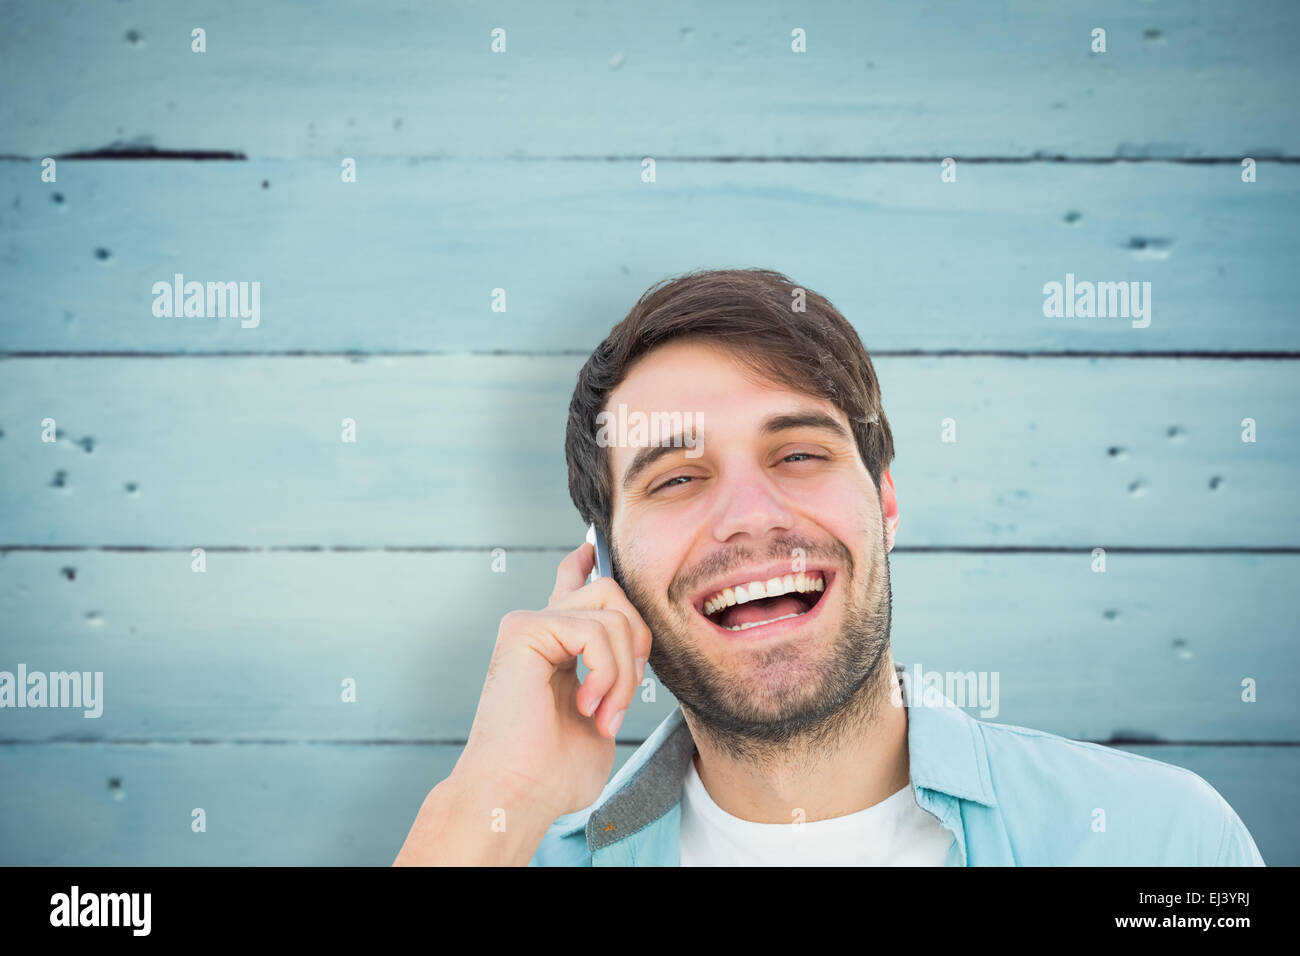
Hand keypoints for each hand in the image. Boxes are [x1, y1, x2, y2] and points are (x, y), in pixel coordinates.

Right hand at [450, 540, 653, 818]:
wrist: (516, 795)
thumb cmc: (553, 772)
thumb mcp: (600, 715)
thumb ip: (614, 674)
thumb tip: (636, 646)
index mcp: (553, 644)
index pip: (572, 583)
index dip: (587, 561)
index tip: (592, 546)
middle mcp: (539, 626)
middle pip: (614, 591)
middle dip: (639, 644)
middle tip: (621, 700)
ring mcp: (529, 624)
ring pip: (614, 613)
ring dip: (624, 673)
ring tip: (603, 715)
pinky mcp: (525, 629)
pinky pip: (598, 631)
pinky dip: (608, 673)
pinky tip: (588, 706)